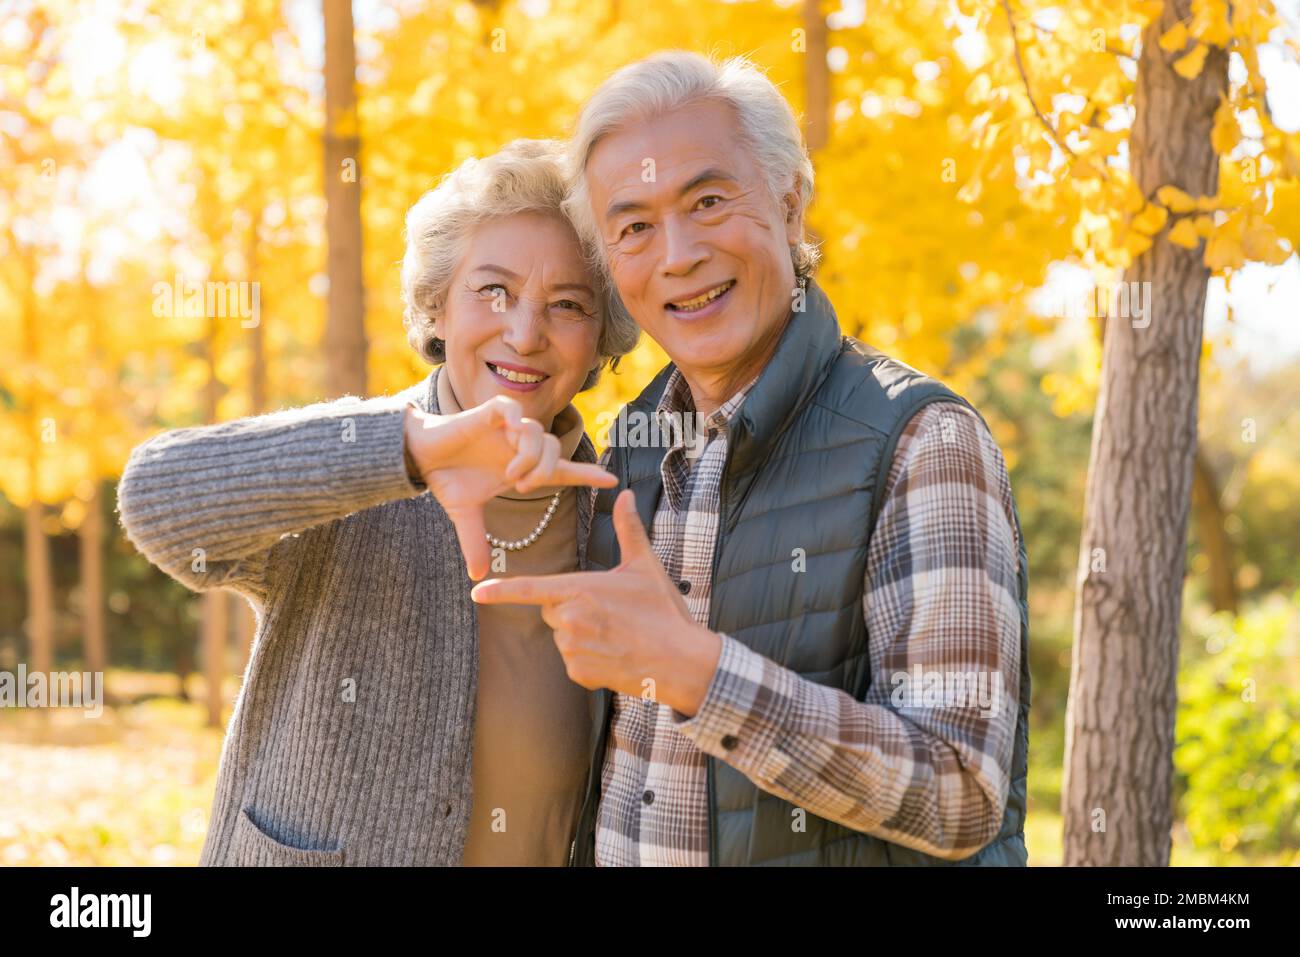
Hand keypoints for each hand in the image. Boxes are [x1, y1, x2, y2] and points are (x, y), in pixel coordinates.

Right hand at [404, 398, 616, 579]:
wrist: (421, 457)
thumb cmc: (448, 479)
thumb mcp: (466, 515)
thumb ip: (476, 542)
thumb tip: (477, 576)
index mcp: (522, 468)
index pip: (563, 470)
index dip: (588, 475)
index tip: (612, 481)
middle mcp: (520, 446)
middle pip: (556, 451)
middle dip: (547, 470)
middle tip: (525, 487)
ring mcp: (508, 428)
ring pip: (539, 434)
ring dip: (531, 457)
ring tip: (511, 474)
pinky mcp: (492, 413)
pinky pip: (515, 413)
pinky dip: (515, 426)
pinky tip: (505, 437)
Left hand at [470, 488, 721, 715]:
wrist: (680, 661)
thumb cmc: (663, 611)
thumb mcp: (645, 567)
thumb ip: (629, 529)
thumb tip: (625, 495)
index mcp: (580, 590)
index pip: (530, 588)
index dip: (501, 590)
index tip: (477, 592)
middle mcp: (569, 619)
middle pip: (554, 610)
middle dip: (573, 608)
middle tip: (611, 613)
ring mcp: (572, 649)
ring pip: (563, 636)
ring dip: (581, 634)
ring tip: (617, 635)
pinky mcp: (578, 674)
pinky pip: (573, 660)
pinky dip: (589, 658)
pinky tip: (615, 654)